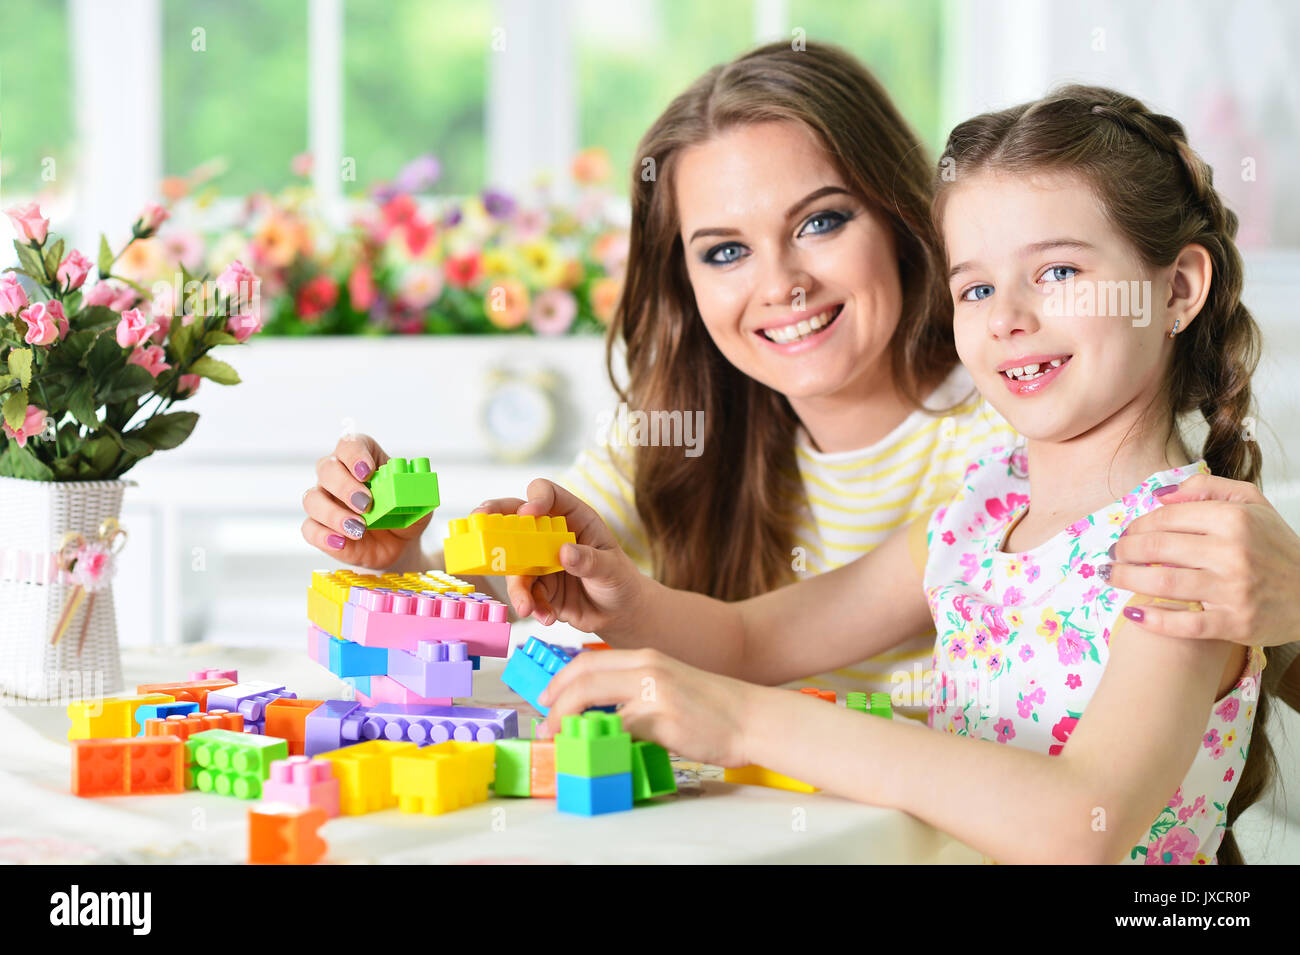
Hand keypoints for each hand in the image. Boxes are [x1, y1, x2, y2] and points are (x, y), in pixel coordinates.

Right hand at [301, 433, 430, 568]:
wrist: (397, 545)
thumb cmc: (404, 516)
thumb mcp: (418, 505)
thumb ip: (416, 497)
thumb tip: (415, 491)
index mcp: (362, 460)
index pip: (350, 445)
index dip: (355, 455)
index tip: (367, 471)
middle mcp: (338, 475)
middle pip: (327, 468)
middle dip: (345, 485)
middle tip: (366, 503)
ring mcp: (325, 501)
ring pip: (312, 498)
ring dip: (334, 513)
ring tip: (359, 527)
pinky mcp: (320, 527)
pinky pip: (310, 528)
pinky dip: (324, 536)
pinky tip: (341, 541)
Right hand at [473, 478, 645, 633]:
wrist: (618, 613)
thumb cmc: (620, 579)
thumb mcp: (611, 569)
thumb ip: (590, 561)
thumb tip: (565, 553)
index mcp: (572, 518)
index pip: (547, 494)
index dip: (534, 499)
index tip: (527, 514)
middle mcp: (550, 535)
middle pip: (514, 519)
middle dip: (492, 520)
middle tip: (477, 526)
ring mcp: (539, 561)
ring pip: (514, 564)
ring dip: (517, 586)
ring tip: (527, 607)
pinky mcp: (537, 587)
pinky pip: (525, 594)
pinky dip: (532, 606)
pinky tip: (547, 617)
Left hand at [536, 648, 755, 766]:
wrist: (751, 717)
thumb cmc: (712, 706)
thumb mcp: (669, 683)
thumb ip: (636, 689)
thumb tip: (600, 711)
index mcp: (645, 657)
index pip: (587, 661)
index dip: (561, 681)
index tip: (547, 699)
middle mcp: (645, 667)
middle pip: (582, 678)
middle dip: (555, 702)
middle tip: (547, 724)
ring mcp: (652, 692)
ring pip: (591, 701)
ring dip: (569, 723)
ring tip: (563, 741)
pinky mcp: (661, 720)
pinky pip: (616, 730)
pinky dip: (598, 742)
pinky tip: (595, 753)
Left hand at [1105, 474, 1299, 645]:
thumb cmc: (1278, 548)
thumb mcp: (1253, 504)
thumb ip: (1207, 488)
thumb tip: (1161, 495)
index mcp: (1234, 519)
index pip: (1166, 518)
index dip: (1137, 526)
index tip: (1125, 534)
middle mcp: (1232, 552)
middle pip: (1156, 549)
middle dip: (1123, 551)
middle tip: (1111, 556)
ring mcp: (1233, 589)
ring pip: (1162, 583)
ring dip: (1126, 580)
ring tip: (1111, 578)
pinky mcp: (1235, 623)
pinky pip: (1184, 624)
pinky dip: (1153, 620)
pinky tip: (1133, 615)